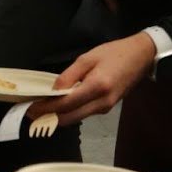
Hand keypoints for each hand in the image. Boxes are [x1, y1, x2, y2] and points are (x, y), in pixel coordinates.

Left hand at [30, 33, 156, 125]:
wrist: (142, 57)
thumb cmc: (115, 53)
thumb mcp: (87, 58)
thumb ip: (68, 76)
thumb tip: (52, 91)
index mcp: (97, 87)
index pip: (65, 105)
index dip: (45, 109)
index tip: (30, 108)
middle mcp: (101, 102)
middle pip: (68, 118)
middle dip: (47, 117)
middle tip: (31, 113)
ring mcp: (105, 108)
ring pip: (75, 118)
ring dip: (57, 116)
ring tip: (41, 108)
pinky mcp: (107, 108)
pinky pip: (83, 114)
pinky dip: (68, 112)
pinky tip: (58, 105)